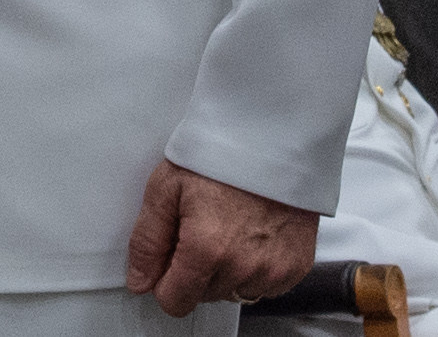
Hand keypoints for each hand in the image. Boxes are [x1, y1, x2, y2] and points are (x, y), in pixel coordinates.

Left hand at [123, 160, 317, 316]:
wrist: (275, 134)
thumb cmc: (224, 151)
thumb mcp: (167, 185)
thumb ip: (148, 240)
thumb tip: (140, 278)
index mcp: (207, 248)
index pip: (175, 302)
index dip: (165, 280)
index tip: (171, 256)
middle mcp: (244, 265)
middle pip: (204, 295)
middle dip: (196, 270)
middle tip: (203, 225)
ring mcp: (274, 268)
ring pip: (236, 292)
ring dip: (228, 270)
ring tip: (230, 226)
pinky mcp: (297, 264)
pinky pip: (267, 285)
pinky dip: (257, 267)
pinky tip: (253, 233)